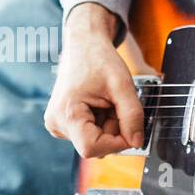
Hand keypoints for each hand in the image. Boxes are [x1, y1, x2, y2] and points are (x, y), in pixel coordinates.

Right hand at [44, 3, 144, 156]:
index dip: (117, 143)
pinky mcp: (63, 123)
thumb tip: (137, 142)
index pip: (92, 148)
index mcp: (66, 114)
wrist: (84, 46)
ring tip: (108, 101)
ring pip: (94, 139)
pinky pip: (89, 132)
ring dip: (109, 125)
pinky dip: (102, 122)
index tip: (133, 129)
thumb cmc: (100, 60)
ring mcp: (58, 124)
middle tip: (118, 104)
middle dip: (114, 129)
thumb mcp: (123, 86)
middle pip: (95, 144)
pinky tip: (101, 104)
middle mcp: (57, 124)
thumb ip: (132, 115)